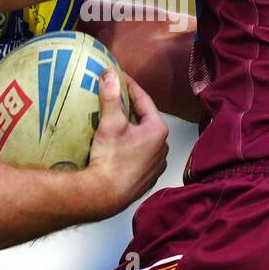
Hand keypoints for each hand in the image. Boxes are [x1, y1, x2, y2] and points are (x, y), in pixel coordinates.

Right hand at [82, 71, 168, 216]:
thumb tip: (110, 74)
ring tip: (115, 120)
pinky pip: (141, 154)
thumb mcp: (110, 123)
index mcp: (158, 130)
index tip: (118, 76)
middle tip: (114, 97)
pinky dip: (131, 145)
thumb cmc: (111, 157)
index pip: (144, 99)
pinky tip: (118, 145)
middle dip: (130, 108)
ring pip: (143, 137)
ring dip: (131, 128)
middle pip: (145, 119)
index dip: (129, 85)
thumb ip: (112, 97)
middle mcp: (163, 147)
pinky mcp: (147, 177)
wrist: (105, 195)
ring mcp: (157, 164)